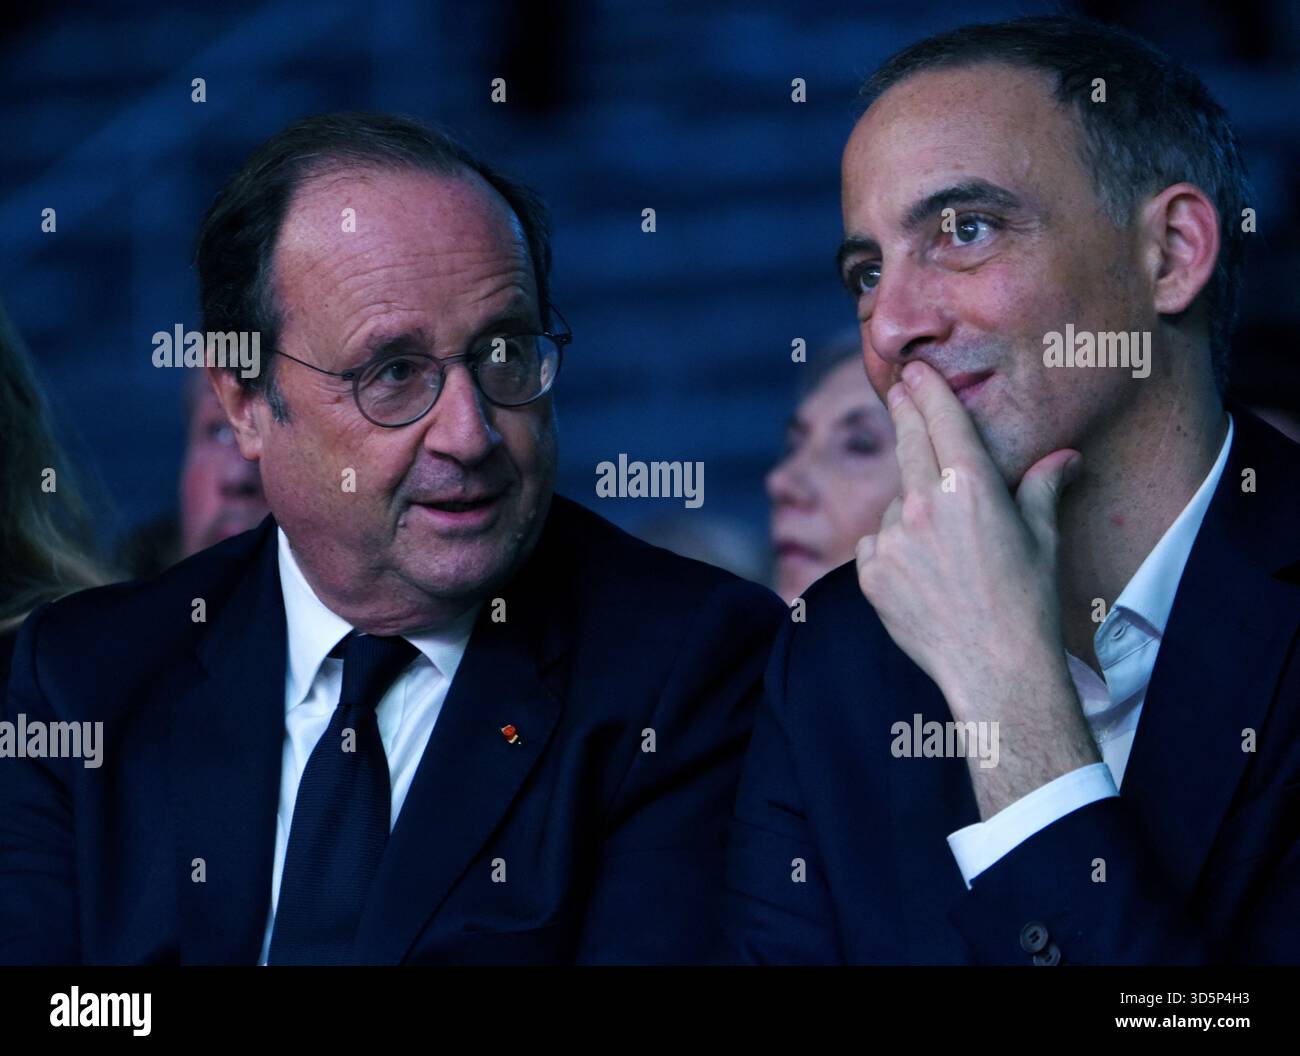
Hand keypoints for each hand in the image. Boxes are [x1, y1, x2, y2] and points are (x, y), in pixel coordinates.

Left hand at [855, 360, 1097, 815]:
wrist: (995, 670)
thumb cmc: (1028, 603)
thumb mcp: (1044, 538)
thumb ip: (1044, 486)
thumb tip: (1066, 456)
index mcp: (972, 489)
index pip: (942, 421)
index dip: (926, 391)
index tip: (914, 371)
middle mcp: (925, 506)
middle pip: (908, 444)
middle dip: (905, 413)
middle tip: (899, 391)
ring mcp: (891, 539)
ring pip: (895, 503)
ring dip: (912, 508)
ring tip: (946, 551)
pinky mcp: (869, 571)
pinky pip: (876, 542)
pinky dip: (893, 547)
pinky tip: (923, 574)